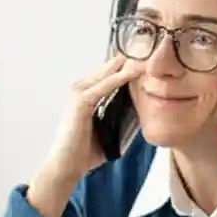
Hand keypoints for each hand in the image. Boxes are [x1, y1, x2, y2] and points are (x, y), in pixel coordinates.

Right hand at [43, 54, 142, 181]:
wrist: (67, 165)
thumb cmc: (85, 151)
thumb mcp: (108, 130)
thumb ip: (121, 117)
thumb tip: (143, 111)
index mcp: (86, 95)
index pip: (108, 75)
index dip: (126, 67)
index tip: (147, 60)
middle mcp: (80, 90)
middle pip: (108, 70)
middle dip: (128, 62)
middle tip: (150, 51)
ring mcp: (78, 94)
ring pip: (106, 74)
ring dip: (125, 66)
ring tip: (145, 57)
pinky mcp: (80, 102)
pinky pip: (103, 86)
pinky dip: (117, 79)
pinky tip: (131, 73)